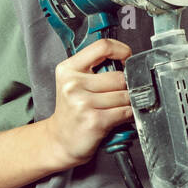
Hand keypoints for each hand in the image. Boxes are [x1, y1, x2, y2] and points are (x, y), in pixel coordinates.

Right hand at [44, 38, 133, 168]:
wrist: (59, 141)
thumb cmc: (71, 111)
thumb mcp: (74, 83)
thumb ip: (94, 68)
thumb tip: (126, 60)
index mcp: (68, 69)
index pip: (102, 46)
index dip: (122, 51)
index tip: (127, 59)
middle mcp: (73, 84)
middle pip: (118, 76)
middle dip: (125, 86)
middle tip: (118, 93)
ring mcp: (83, 103)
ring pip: (124, 95)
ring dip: (127, 102)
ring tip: (116, 107)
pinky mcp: (95, 120)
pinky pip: (125, 111)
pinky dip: (128, 114)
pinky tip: (119, 116)